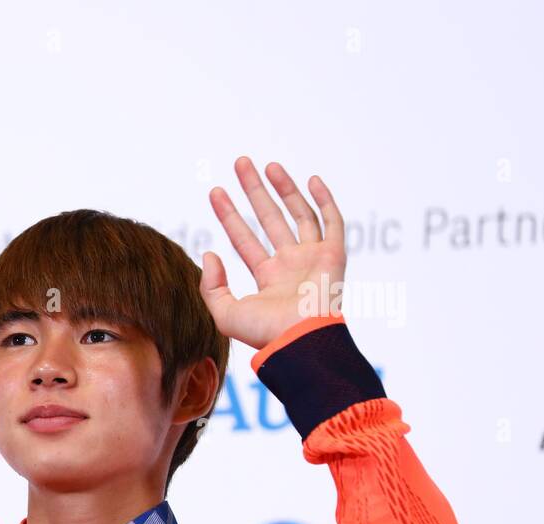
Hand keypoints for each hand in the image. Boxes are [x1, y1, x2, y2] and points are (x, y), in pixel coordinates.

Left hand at [200, 156, 346, 349]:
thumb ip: (212, 285)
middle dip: (254, 191)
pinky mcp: (334, 255)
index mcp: (268, 278)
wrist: (300, 339)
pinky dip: (324, 200)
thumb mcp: (225, 313)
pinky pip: (332, 222)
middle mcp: (291, 265)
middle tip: (240, 163)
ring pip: (299, 214)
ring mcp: (313, 258)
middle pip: (269, 219)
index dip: (229, 215)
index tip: (215, 192)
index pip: (244, 239)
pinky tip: (311, 180)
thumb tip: (209, 253)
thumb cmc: (265, 333)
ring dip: (284, 189)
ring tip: (267, 165)